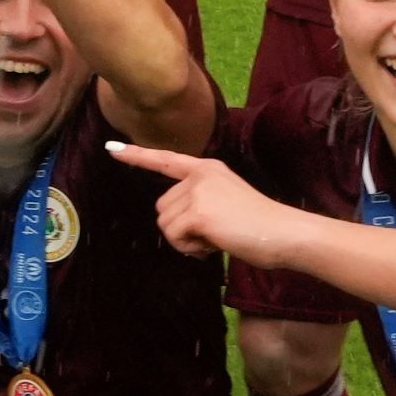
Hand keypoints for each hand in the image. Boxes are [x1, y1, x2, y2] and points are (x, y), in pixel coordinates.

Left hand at [107, 140, 287, 263]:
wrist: (284, 233)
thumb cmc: (260, 227)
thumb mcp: (226, 204)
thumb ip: (200, 204)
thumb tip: (176, 226)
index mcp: (207, 169)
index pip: (166, 160)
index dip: (137, 156)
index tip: (111, 148)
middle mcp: (200, 174)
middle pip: (162, 208)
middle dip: (182, 229)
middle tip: (214, 234)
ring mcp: (198, 191)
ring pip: (166, 226)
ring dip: (186, 241)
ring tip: (218, 238)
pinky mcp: (198, 212)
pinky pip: (174, 237)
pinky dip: (190, 248)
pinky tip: (214, 244)